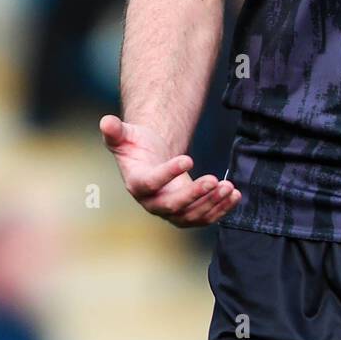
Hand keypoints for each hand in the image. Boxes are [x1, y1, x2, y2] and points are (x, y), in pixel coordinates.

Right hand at [99, 115, 240, 226]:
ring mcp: (170, 211)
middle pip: (173, 206)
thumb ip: (115, 130)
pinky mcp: (188, 213)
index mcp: (137, 184)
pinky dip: (221, 209)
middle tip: (214, 179)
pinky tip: (235, 195)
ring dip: (212, 203)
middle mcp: (152, 203)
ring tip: (229, 187)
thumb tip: (106, 122)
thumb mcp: (125, 135)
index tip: (189, 158)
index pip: (151, 183)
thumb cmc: (136, 146)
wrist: (150, 159)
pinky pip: (204, 217)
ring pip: (191, 216)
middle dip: (195, 194)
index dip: (168, 173)